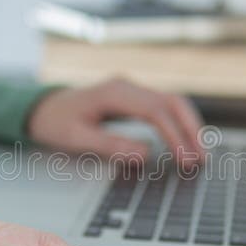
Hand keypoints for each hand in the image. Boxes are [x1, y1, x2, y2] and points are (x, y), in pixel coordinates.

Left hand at [28, 78, 203, 165]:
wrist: (43, 107)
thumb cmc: (56, 122)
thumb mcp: (76, 137)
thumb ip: (110, 145)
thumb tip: (146, 154)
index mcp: (114, 92)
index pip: (155, 111)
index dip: (174, 135)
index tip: (185, 158)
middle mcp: (128, 86)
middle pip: (172, 102)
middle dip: (191, 129)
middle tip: (202, 159)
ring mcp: (133, 90)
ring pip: (172, 103)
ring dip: (189, 126)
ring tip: (200, 154)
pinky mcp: (135, 98)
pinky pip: (164, 107)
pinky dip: (180, 124)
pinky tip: (188, 142)